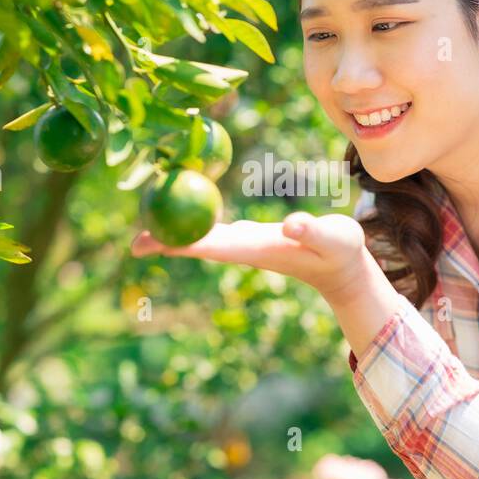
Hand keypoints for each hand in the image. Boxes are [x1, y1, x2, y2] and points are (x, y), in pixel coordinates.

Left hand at [130, 211, 374, 302]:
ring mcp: (247, 243)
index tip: (154, 245)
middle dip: (168, 242)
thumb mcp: (334, 237)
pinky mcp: (251, 237)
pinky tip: (182, 210)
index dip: (181, 242)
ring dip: (176, 233)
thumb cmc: (342, 251)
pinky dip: (195, 221)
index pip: (211, 245)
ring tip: (146, 226)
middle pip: (199, 244)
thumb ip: (313, 230)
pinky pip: (215, 229)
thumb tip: (290, 224)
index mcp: (258, 247)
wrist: (344, 268)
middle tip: (133, 244)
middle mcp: (246, 248)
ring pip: (204, 237)